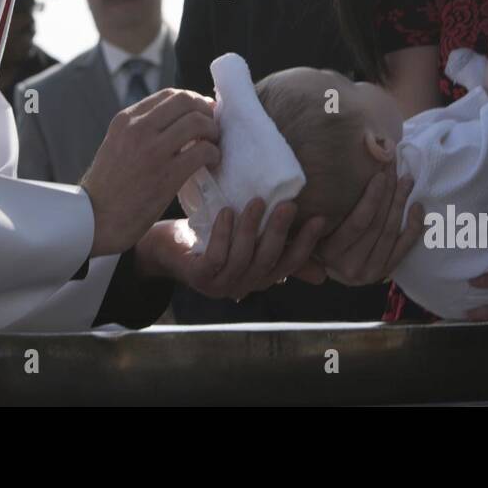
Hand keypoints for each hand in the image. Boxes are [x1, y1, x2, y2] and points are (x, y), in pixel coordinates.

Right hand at [82, 89, 218, 256]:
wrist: (95, 220)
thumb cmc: (107, 187)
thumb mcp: (116, 145)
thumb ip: (140, 130)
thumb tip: (176, 122)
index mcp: (125, 120)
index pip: (169, 94)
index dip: (192, 101)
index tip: (201, 114)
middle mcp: (138, 129)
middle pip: (186, 101)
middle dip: (205, 111)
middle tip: (211, 127)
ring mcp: (152, 151)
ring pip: (197, 122)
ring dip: (212, 131)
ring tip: (212, 144)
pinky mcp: (167, 175)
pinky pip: (202, 151)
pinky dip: (213, 154)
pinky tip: (211, 162)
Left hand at [136, 202, 327, 300]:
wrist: (166, 247)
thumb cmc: (210, 238)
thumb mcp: (246, 240)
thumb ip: (277, 249)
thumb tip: (322, 270)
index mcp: (259, 277)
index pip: (290, 265)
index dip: (306, 245)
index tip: (319, 219)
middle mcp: (243, 285)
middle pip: (268, 261)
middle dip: (280, 233)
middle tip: (288, 205)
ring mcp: (219, 284)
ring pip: (243, 259)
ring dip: (252, 229)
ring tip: (256, 202)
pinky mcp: (198, 277)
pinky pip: (216, 257)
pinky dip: (223, 234)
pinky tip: (226, 212)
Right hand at [301, 171, 423, 285]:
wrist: (333, 270)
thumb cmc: (321, 239)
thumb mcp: (316, 227)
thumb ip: (326, 208)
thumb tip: (342, 168)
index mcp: (330, 251)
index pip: (358, 222)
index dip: (372, 198)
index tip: (380, 175)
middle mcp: (350, 265)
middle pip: (377, 224)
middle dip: (388, 193)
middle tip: (395, 170)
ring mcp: (370, 271)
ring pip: (390, 232)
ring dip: (400, 203)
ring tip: (406, 181)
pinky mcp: (385, 272)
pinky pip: (403, 248)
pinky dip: (413, 227)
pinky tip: (417, 207)